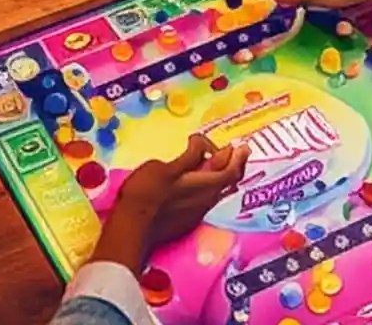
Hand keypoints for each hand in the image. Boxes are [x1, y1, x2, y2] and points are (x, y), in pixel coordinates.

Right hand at [93, 135, 248, 268]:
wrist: (131, 229)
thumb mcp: (167, 167)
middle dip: (232, 164)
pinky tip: (196, 182)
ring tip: (214, 162)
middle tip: (234, 151)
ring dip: (219, 175)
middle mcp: (206, 201)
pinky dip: (206, 186)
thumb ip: (189, 157)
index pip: (231, 170)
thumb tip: (201, 143)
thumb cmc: (146, 194)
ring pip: (216, 192)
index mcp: (205, 186)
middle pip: (227, 182)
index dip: (237, 157)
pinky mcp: (185, 221)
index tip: (239, 145)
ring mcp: (196, 213)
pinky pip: (204, 200)